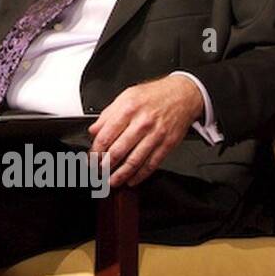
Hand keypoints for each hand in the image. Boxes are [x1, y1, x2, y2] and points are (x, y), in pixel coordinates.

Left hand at [88, 75, 204, 186]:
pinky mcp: (167, 144)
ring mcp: (156, 135)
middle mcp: (142, 123)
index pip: (105, 136)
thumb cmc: (154, 95)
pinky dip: (140, 175)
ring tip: (111, 181)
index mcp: (128, 110)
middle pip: (118, 151)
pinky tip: (132, 180)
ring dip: (120, 175)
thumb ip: (107, 115)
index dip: (95, 151)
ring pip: (134, 161)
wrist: (183, 94)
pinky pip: (151, 164)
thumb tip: (93, 130)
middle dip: (105, 166)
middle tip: (98, 172)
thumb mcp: (126, 97)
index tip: (91, 158)